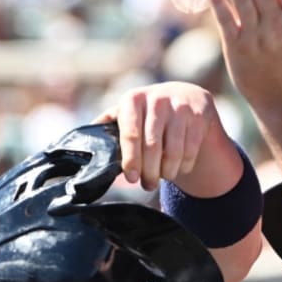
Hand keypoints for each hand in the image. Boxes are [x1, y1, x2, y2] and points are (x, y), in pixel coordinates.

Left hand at [96, 82, 220, 191]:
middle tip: (147, 185)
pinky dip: (184, 165)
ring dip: (168, 171)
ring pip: (174, 150)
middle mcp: (157, 99)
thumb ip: (108, 125)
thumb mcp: (128, 113)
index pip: (130, 134)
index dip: (131, 160)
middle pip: (153, 146)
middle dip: (149, 172)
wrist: (185, 96)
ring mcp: (180, 105)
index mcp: (133, 100)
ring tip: (162, 177)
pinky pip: (191, 149)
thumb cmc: (147, 113)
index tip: (132, 178)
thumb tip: (81, 146)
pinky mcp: (199, 114)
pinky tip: (178, 168)